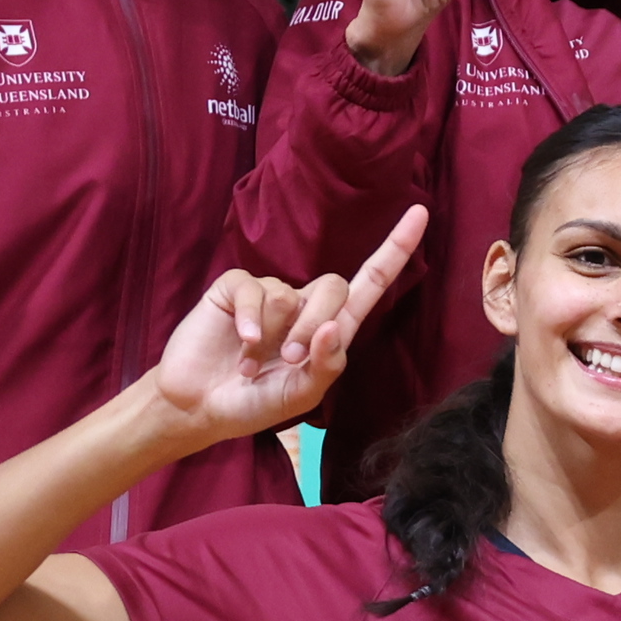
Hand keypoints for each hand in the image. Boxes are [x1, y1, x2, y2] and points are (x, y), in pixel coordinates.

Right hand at [145, 207, 423, 442]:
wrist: (199, 407)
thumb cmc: (255, 402)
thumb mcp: (302, 395)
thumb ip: (327, 366)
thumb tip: (334, 327)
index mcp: (331, 329)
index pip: (371, 284)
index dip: (395, 249)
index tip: (421, 214)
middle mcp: (304, 305)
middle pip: (335, 286)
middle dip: (316, 324)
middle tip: (291, 359)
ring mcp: (269, 294)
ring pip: (290, 292)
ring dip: (274, 334)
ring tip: (252, 362)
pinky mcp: (235, 289)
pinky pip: (253, 288)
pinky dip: (249, 319)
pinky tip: (240, 340)